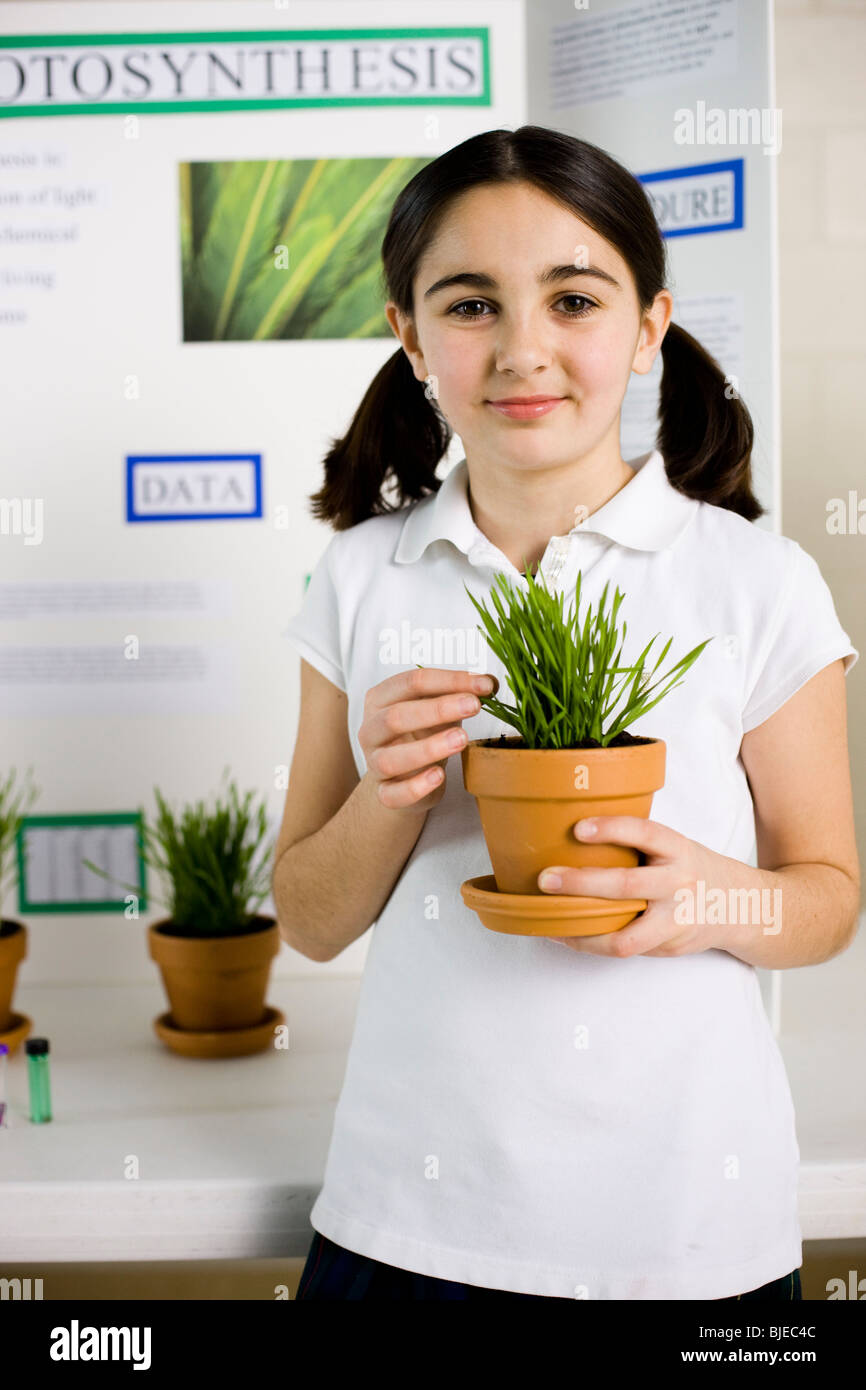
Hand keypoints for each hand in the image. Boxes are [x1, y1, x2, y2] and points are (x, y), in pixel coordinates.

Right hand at [358, 667, 498, 811]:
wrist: (405, 775)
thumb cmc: (422, 733)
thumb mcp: (439, 708)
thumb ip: (460, 693)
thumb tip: (489, 682)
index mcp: (380, 699)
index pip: (411, 682)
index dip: (449, 680)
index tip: (484, 685)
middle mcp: (371, 730)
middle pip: (395, 717)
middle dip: (437, 710)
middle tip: (473, 706)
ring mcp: (374, 763)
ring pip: (391, 758)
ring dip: (428, 749)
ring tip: (461, 740)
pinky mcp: (384, 793)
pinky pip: (394, 794)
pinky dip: (416, 787)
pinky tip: (439, 776)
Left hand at [538, 815, 741, 956]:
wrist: (744, 906)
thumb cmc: (693, 870)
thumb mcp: (675, 847)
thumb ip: (641, 844)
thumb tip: (575, 836)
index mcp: (678, 849)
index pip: (645, 833)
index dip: (611, 829)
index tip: (578, 829)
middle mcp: (679, 883)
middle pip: (626, 886)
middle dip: (581, 883)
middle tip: (546, 879)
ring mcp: (675, 920)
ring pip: (625, 936)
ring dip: (583, 931)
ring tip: (551, 922)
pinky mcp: (669, 946)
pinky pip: (626, 948)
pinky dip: (593, 944)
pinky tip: (570, 934)